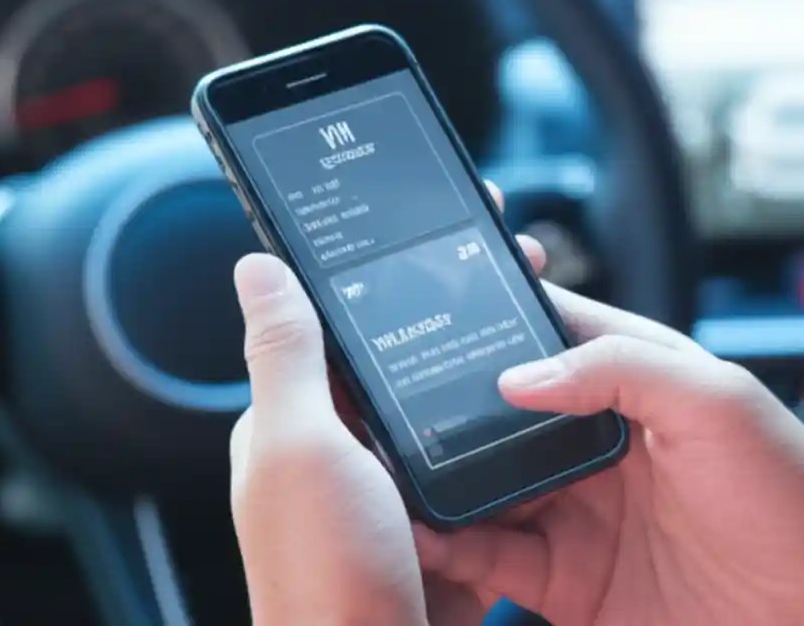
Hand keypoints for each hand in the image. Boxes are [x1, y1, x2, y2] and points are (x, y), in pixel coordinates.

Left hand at [228, 184, 544, 624]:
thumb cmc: (323, 576)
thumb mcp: (299, 451)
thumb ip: (286, 359)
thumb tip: (257, 265)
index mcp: (297, 425)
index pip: (338, 325)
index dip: (384, 274)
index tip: (441, 227)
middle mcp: (341, 459)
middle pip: (403, 369)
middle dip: (455, 316)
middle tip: (518, 269)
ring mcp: (392, 503)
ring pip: (448, 422)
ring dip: (490, 378)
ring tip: (546, 326)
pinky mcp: (438, 543)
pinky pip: (478, 483)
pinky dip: (508, 453)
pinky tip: (546, 423)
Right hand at [413, 287, 803, 624]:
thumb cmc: (800, 507)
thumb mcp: (722, 405)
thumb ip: (622, 368)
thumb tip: (519, 373)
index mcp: (637, 383)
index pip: (548, 330)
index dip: (491, 315)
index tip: (427, 307)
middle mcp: (598, 443)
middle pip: (498, 412)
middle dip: (440, 403)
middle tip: (378, 396)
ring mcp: (579, 513)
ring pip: (481, 483)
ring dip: (433, 474)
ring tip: (383, 464)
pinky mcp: (568, 581)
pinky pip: (488, 556)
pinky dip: (447, 544)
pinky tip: (418, 530)